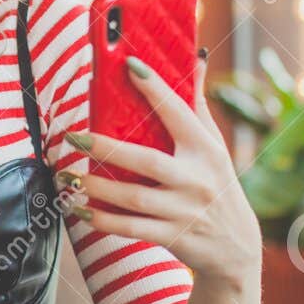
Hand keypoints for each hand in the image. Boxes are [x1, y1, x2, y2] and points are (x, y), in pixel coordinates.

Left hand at [63, 53, 260, 285]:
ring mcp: (184, 210)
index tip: (129, 66)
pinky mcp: (172, 237)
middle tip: (73, 136)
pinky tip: (79, 208)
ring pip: (134, 198)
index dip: (155, 89)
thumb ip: (199, 105)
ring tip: (67, 176)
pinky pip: (132, 229)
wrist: (236, 246)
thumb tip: (197, 57)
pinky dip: (103, 220)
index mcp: (206, 150)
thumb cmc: (218, 184)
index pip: (179, 113)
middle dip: (107, 148)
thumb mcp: (215, 146)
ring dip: (97, 187)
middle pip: (147, 161)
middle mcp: (196, 179)